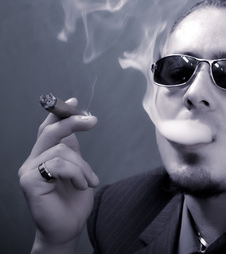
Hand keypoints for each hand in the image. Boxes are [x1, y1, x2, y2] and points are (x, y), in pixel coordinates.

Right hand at [18, 98, 98, 252]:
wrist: (68, 227)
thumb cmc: (73, 200)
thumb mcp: (77, 168)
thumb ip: (72, 148)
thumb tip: (75, 122)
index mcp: (44, 156)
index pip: (48, 130)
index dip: (60, 114)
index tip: (74, 102)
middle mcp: (33, 161)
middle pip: (50, 132)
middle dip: (72, 122)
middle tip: (92, 121)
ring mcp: (29, 171)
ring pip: (61, 149)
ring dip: (83, 165)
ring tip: (89, 181)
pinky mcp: (29, 181)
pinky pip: (59, 164)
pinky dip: (77, 173)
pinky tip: (81, 185)